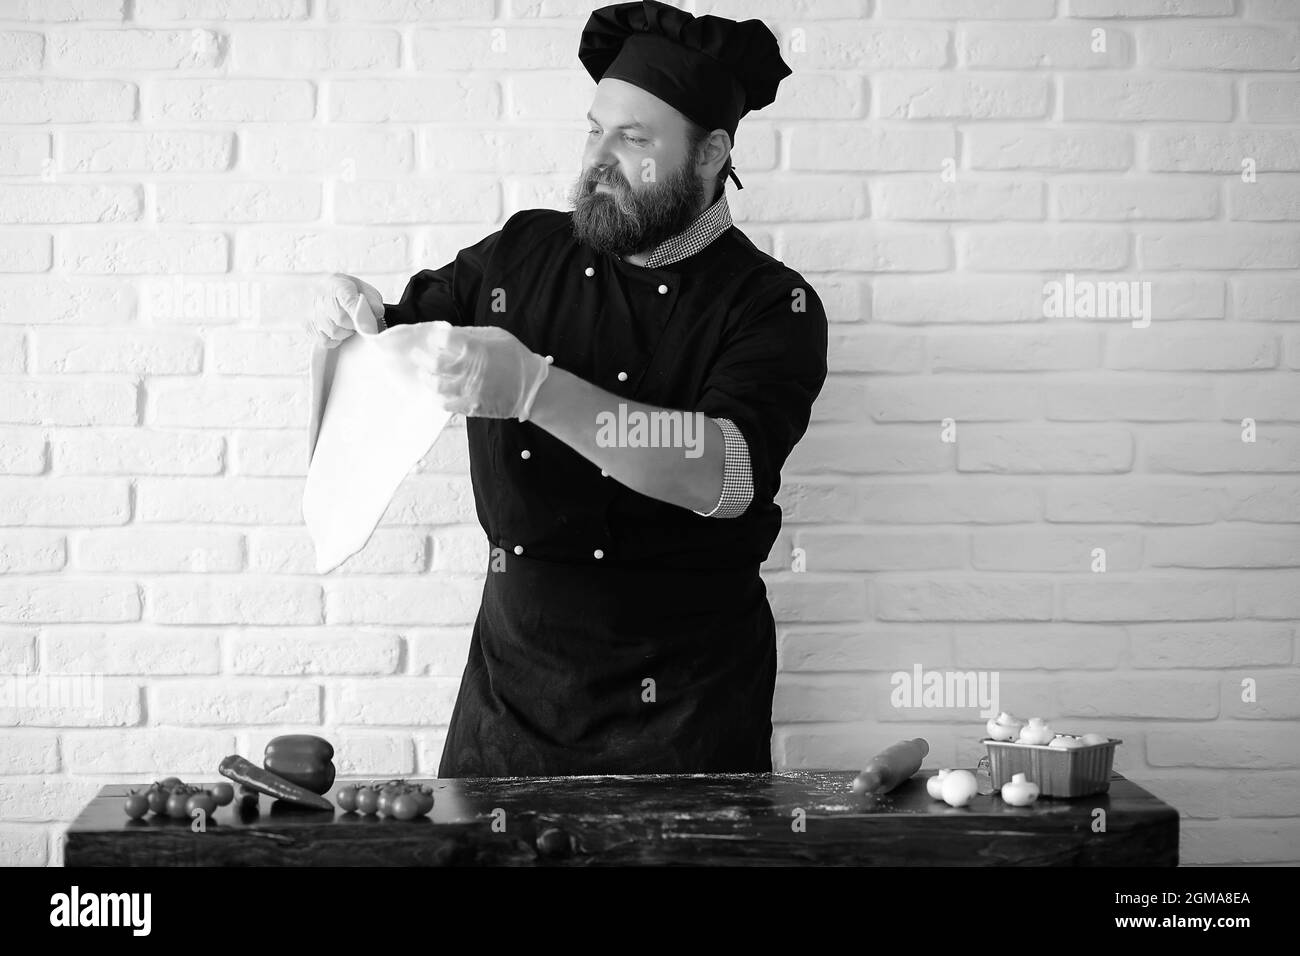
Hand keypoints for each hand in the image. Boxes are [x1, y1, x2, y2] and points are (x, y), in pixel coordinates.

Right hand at [308, 273, 383, 348]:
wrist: (325, 290)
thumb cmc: (346, 292)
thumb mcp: (364, 289)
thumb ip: (372, 300)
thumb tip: (376, 312)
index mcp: (336, 285)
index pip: (346, 299)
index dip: (356, 311)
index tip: (364, 319)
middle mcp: (321, 298)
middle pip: (341, 319)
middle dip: (354, 324)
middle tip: (357, 321)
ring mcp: (312, 313)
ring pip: (334, 332)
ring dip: (345, 332)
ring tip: (347, 324)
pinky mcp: (307, 327)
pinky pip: (324, 341)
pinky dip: (334, 340)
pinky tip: (337, 330)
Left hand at [410, 322, 549, 420]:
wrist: (533, 387)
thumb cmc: (515, 357)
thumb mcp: (497, 336)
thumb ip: (471, 334)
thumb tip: (449, 332)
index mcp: (476, 347)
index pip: (444, 339)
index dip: (434, 337)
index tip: (432, 338)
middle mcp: (470, 368)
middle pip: (435, 363)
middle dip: (421, 358)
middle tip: (416, 355)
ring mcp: (470, 389)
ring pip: (437, 384)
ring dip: (427, 378)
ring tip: (424, 374)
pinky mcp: (472, 406)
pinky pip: (447, 404)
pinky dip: (439, 397)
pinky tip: (437, 392)